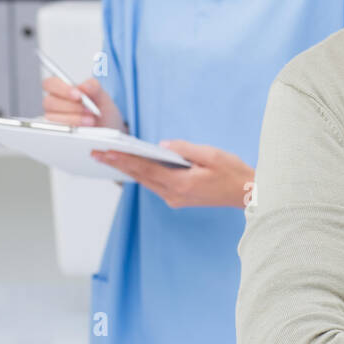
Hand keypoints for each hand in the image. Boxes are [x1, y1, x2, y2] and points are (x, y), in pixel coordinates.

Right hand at [42, 76, 126, 132]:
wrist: (106, 128)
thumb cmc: (100, 109)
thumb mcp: (102, 96)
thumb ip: (94, 87)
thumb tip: (84, 85)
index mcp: (62, 88)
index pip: (51, 83)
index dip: (62, 89)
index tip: (78, 95)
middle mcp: (54, 102)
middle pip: (50, 101)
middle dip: (71, 106)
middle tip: (88, 110)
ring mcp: (53, 118)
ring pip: (53, 117)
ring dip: (73, 119)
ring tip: (90, 120)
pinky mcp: (57, 130)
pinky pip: (57, 130)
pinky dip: (71, 129)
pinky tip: (83, 128)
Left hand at [92, 141, 253, 207]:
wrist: (246, 194)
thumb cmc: (231, 173)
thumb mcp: (211, 155)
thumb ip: (184, 149)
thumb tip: (162, 145)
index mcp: (180, 184)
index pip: (145, 169)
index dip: (124, 159)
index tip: (106, 152)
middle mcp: (173, 194)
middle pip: (140, 176)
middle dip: (118, 164)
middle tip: (97, 153)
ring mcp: (175, 198)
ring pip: (145, 181)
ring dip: (127, 169)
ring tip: (108, 158)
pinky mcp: (178, 198)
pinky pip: (154, 184)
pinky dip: (141, 174)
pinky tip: (132, 165)